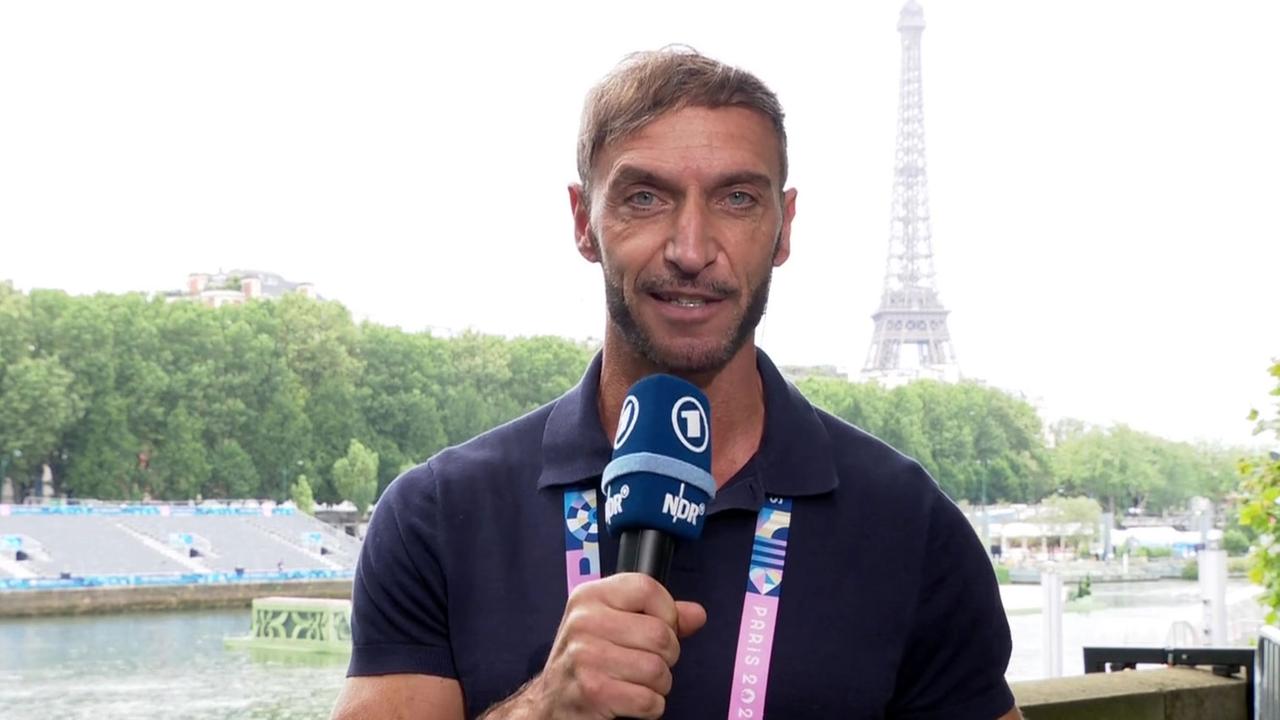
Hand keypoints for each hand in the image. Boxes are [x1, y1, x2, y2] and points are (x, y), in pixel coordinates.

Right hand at [490, 573, 706, 718]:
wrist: (549, 703)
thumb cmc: (586, 660)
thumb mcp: (613, 625)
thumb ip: (657, 616)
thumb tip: (697, 614)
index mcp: (590, 596)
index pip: (648, 588)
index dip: (666, 613)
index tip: (657, 628)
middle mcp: (584, 621)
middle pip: (661, 635)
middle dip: (665, 657)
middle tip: (645, 663)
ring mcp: (586, 657)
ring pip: (659, 670)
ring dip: (658, 685)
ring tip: (636, 682)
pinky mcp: (593, 692)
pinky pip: (650, 701)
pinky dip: (650, 707)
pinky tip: (630, 700)